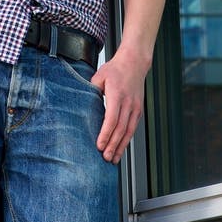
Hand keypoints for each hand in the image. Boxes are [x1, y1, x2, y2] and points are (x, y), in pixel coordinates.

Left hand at [91, 48, 148, 163]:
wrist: (135, 62)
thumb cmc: (116, 69)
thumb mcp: (100, 76)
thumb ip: (92, 90)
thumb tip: (82, 105)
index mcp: (117, 94)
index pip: (112, 119)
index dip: (105, 134)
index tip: (99, 145)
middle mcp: (128, 103)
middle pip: (121, 129)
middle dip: (113, 145)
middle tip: (105, 158)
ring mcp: (135, 107)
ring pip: (129, 131)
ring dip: (121, 146)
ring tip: (114, 159)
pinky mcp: (139, 110)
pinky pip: (133, 128)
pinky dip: (127, 140)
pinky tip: (121, 148)